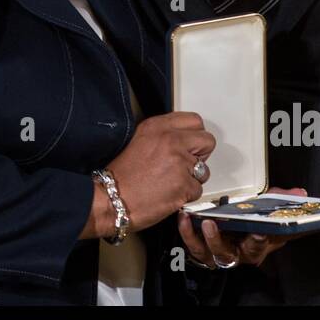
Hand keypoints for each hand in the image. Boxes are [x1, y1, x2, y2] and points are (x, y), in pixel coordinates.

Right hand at [97, 112, 215, 233]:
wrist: (112, 199)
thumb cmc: (122, 176)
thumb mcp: (139, 141)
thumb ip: (163, 136)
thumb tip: (183, 140)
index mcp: (158, 127)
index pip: (194, 121)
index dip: (194, 136)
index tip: (189, 145)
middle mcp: (171, 140)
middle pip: (207, 141)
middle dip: (201, 154)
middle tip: (187, 164)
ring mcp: (179, 163)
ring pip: (204, 170)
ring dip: (193, 178)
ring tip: (173, 182)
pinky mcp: (184, 185)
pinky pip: (197, 190)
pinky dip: (186, 195)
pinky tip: (170, 194)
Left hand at [178, 186, 307, 269]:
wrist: (243, 228)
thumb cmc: (256, 222)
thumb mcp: (270, 210)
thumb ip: (284, 201)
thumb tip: (299, 193)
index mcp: (255, 246)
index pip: (257, 247)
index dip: (257, 242)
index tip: (257, 233)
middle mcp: (236, 253)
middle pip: (226, 253)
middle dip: (217, 240)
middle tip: (212, 224)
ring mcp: (217, 251)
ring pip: (206, 251)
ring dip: (198, 237)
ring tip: (196, 220)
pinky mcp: (201, 246)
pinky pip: (192, 244)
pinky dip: (186, 231)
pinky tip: (184, 217)